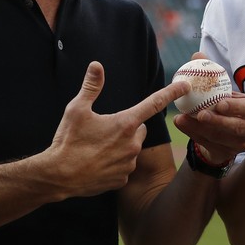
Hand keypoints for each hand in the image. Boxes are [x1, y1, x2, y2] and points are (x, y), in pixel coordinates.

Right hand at [46, 62, 189, 197]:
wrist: (58, 176)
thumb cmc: (68, 141)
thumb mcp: (77, 109)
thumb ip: (91, 87)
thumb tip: (97, 66)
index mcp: (124, 124)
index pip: (154, 104)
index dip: (171, 93)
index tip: (185, 86)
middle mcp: (132, 144)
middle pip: (138, 129)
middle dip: (127, 127)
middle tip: (104, 130)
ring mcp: (128, 164)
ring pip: (131, 148)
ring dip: (120, 146)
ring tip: (97, 148)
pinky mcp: (122, 179)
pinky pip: (124, 166)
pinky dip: (114, 163)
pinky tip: (97, 163)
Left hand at [174, 52, 244, 165]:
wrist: (222, 126)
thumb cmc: (225, 101)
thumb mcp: (221, 87)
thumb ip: (211, 71)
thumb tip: (197, 55)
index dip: (237, 107)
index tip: (219, 103)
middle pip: (239, 128)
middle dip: (219, 122)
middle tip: (201, 114)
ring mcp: (244, 144)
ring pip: (223, 139)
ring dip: (201, 129)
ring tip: (183, 118)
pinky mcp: (230, 154)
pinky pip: (212, 146)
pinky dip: (195, 135)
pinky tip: (182, 124)